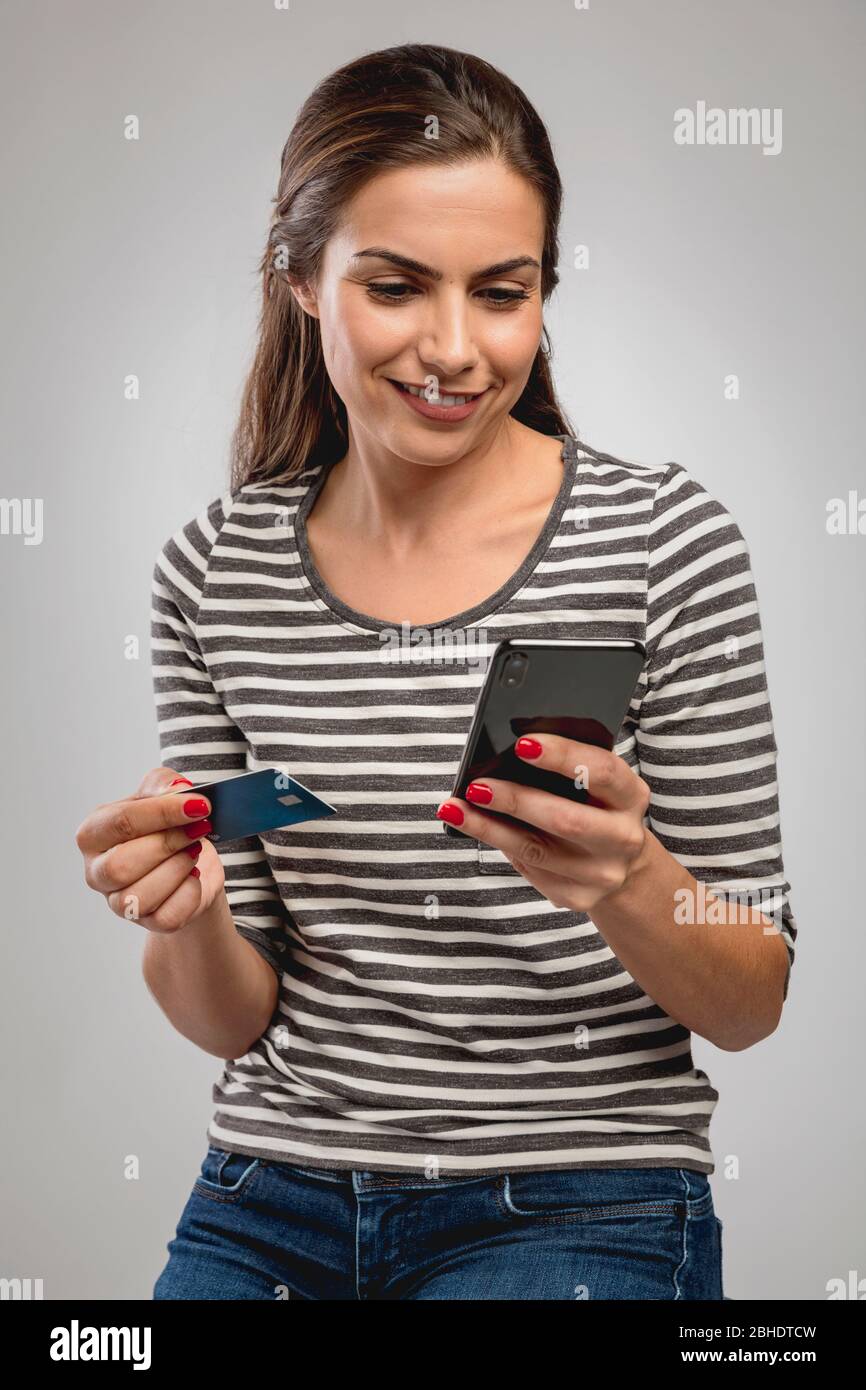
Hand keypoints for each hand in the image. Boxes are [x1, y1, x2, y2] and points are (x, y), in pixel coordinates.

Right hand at [75, 767, 223, 932]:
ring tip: (193, 851)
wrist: (191, 862)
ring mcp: (118, 902)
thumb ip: (164, 784)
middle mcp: (97, 872)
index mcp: (93, 834)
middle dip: (169, 844)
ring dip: (178, 868)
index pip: (120, 823)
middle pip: (122, 865)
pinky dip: (189, 894)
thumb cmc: (168, 825)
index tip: (199, 805)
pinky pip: (167, 917)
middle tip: (198, 829)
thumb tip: (177, 790)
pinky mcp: (147, 922)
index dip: (162, 813)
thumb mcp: (163, 793)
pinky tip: (193, 877)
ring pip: (140, 896)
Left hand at [435, 735, 651, 912]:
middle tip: (476, 785)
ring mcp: (601, 874)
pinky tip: (475, 828)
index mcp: (632, 796)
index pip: (602, 771)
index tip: (522, 743)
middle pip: (565, 819)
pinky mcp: (577, 897)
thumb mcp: (597, 784)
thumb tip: (506, 753)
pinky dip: (498, 845)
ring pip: (535, 850)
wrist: (622, 866)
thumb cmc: (596, 808)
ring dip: (489, 827)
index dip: (563, 756)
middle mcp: (623, 838)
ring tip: (456, 809)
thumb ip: (568, 766)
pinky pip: (529, 869)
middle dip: (515, 800)